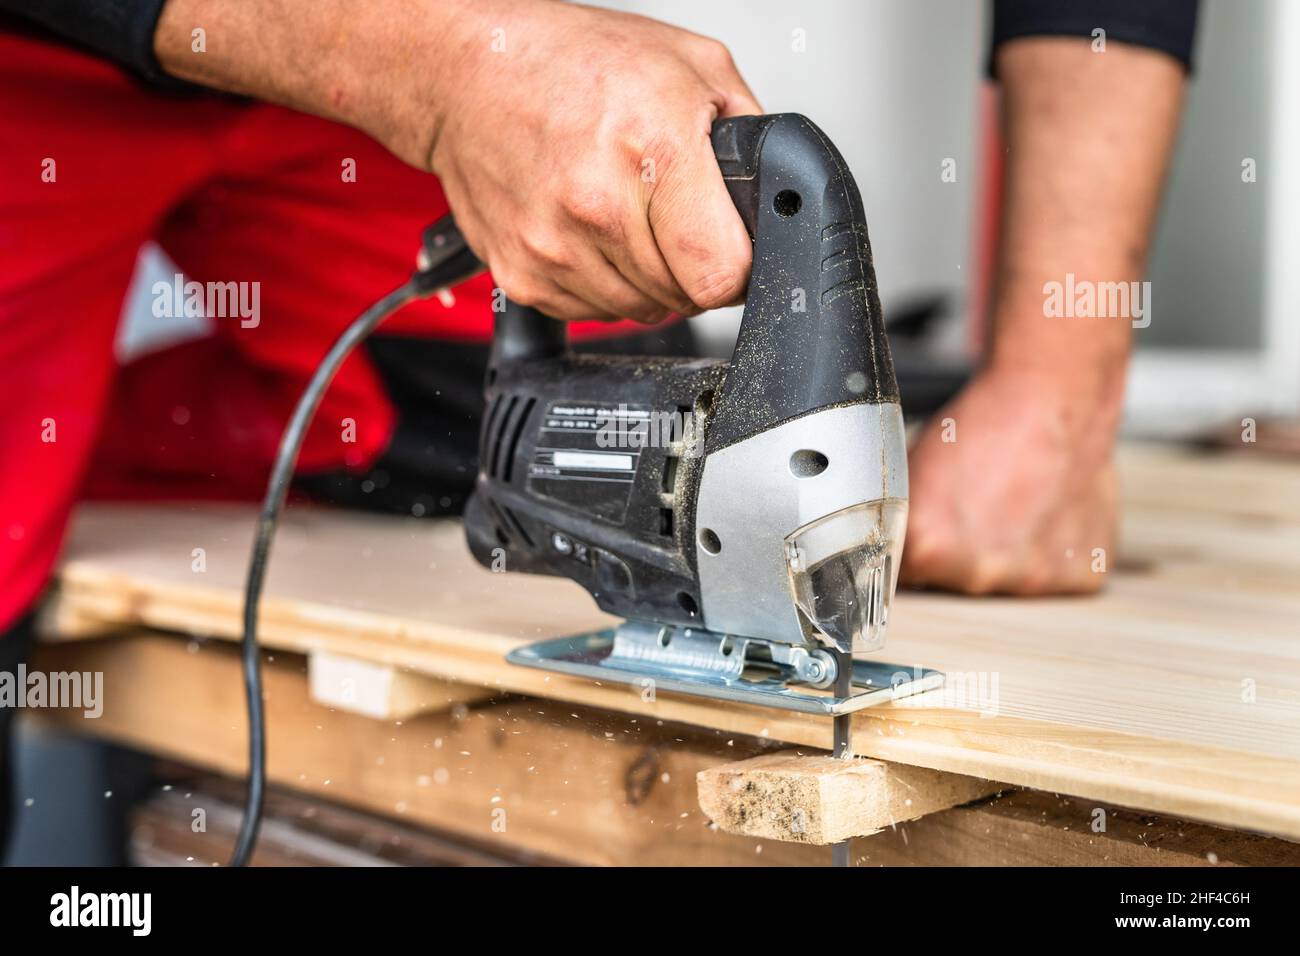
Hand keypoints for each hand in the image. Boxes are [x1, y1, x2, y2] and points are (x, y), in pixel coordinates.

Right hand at [421, 1, 761, 321]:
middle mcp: (598, 205)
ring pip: (640, 312)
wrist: (470, 76)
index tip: (731, 248)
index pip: (722, 272)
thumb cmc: (572, 63)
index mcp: (654, 149)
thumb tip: (774, 197)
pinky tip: (590, 232)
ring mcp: (555, 248)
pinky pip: (593, 313)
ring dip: (647, 279)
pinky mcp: (524, 277)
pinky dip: (603, 283)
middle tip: (672, 217)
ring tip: (627, 216)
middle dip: (691, 266)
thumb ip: (748, 136)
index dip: (739, 266)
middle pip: (684, 298)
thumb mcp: (693, 66)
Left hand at [900, 365, 1120, 595]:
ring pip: (1003, 582)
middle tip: (972, 507)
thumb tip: (882, 547)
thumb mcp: (911, 470)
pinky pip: (1051, 576)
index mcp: (929, 549)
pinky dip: (1048, 551)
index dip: (905, 554)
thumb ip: (896, 522)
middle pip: (951, 585)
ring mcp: (1032, 579)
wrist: (1053, 397)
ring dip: (1003, 554)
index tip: (919, 533)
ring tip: (1011, 505)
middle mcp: (980, 573)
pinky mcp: (1080, 576)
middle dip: (953, 556)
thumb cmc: (983, 426)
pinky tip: (1043, 512)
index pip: (897, 577)